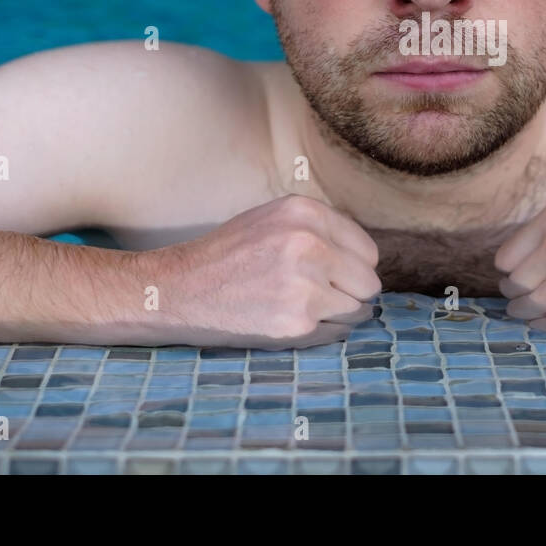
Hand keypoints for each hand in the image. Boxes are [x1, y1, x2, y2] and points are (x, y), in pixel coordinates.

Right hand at [134, 194, 380, 348]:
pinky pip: (336, 333)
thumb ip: (321, 230)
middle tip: (317, 296)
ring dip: (336, 314)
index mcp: (304, 212)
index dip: (352, 267)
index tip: (331, 275)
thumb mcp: (272, 220)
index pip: (367, 250)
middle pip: (368, 282)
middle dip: (350, 292)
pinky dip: (321, 333)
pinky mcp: (296, 323)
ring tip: (299, 307)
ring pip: (357, 310)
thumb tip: (370, 262)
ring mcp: (304, 285)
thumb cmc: (227, 256)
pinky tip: (289, 321)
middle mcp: (309, 244)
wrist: (176, 290)